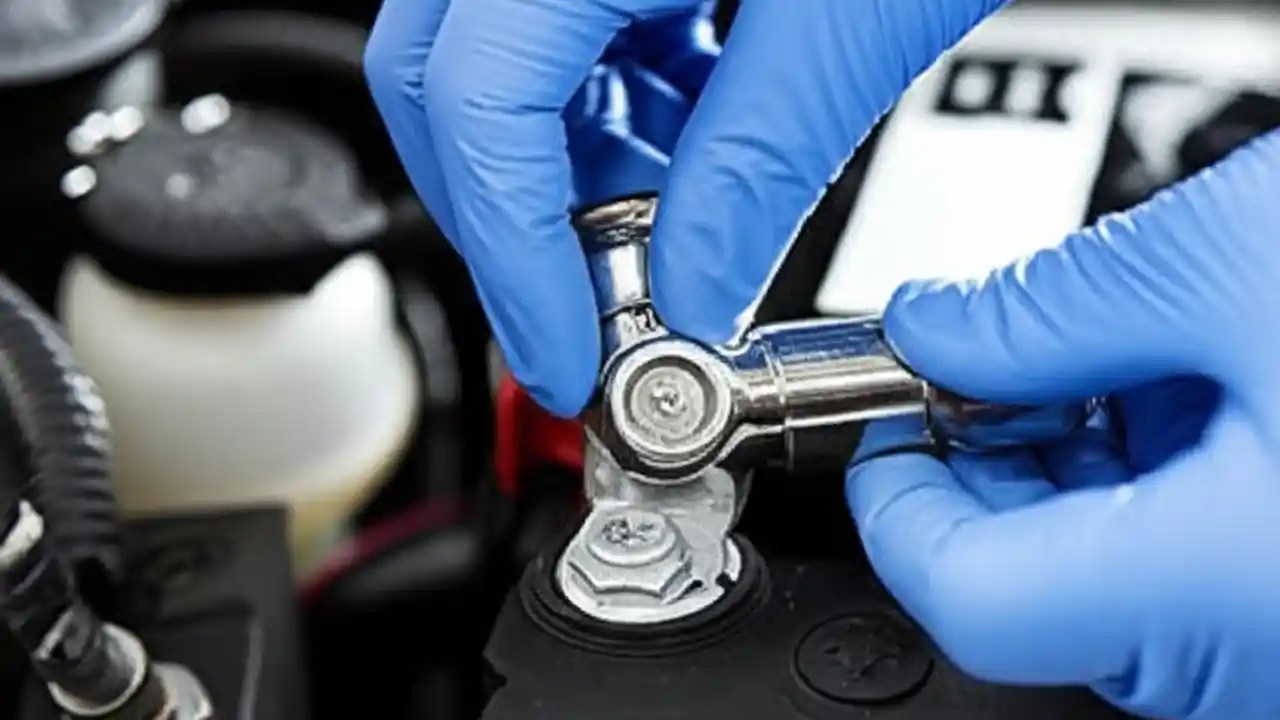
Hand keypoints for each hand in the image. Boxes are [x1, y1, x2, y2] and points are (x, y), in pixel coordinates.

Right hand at [364, 0, 1011, 415]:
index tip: (568, 352)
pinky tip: (695, 133)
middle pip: (448, 80)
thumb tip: (693, 287)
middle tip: (590, 314)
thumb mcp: (855, 11)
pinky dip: (620, 106)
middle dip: (515, 217)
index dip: (511, 254)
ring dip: (569, 166)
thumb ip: (758, 162)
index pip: (476, 101)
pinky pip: (572, 24)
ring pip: (505, 60)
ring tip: (667, 224)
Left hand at [848, 130, 1279, 718]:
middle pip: (1033, 591)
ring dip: (1078, 471)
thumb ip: (1049, 309)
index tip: (890, 423)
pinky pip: (1202, 583)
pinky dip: (1162, 491)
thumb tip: (939, 326)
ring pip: (1113, 586)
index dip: (898, 507)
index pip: (967, 599)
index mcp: (1232, 586)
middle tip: (992, 364)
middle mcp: (1273, 660)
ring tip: (1120, 356)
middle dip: (990, 468)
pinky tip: (1195, 393)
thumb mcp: (1232, 264)